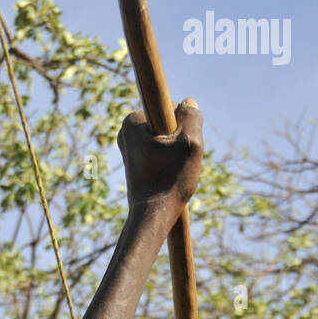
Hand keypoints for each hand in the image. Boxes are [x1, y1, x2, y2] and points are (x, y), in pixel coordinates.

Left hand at [117, 97, 202, 222]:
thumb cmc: (170, 181)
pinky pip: (161, 152)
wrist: (153, 215)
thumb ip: (192, 117)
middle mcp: (126, 131)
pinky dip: (168, 162)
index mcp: (132, 120)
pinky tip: (167, 177)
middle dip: (178, 139)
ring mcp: (130, 147)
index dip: (182, 126)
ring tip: (171, 170)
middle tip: (176, 161)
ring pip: (166, 139)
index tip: (175, 148)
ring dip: (175, 152)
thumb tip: (188, 103)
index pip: (170, 107)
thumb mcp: (190, 143)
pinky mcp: (135, 161)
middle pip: (167, 123)